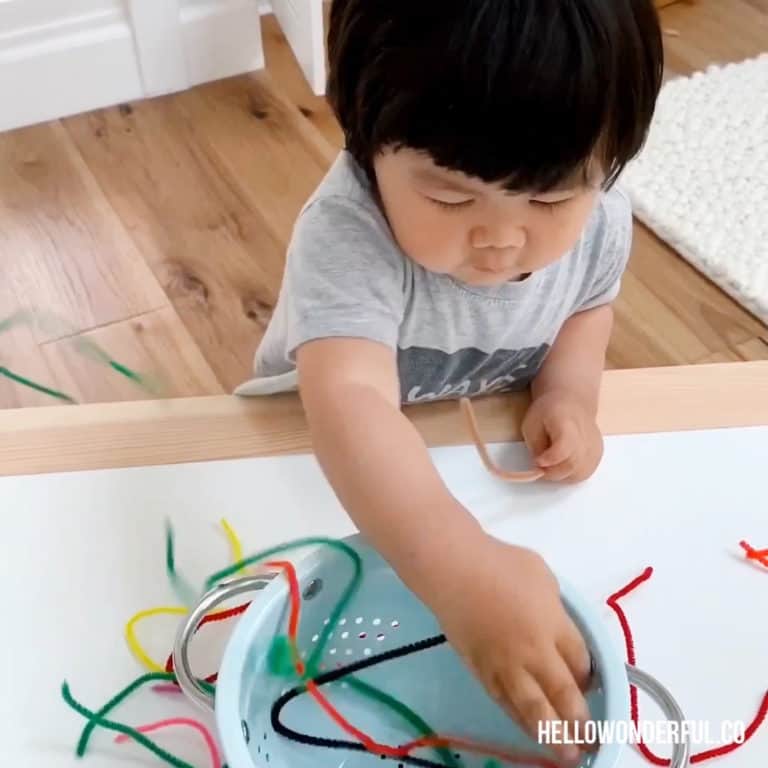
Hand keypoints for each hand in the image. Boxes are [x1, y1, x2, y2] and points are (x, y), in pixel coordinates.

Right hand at [433, 537, 592, 765]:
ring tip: (567, 754)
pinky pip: (505, 703)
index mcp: (553, 625)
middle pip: (563, 695)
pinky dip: (520, 720)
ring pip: (533, 709)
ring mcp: (505, 666)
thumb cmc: (500, 564)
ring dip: (552, 735)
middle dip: (580, 723)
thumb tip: (557, 625)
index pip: (581, 664)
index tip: (589, 683)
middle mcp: (534, 653)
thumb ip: (555, 607)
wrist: (454, 571)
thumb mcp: (542, 575)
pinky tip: (530, 730)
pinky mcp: (481, 671)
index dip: (589, 678)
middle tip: (592, 742)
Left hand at [522, 391, 603, 481]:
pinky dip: (569, 475)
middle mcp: (586, 436)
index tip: (537, 461)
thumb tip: (540, 467)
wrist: (572, 403)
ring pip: (578, 474)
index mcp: (567, 423)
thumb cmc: (549, 413)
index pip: (564, 447)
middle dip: (551, 471)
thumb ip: (535, 447)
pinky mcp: (597, 456)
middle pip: (572, 464)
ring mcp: (595, 447)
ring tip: (549, 462)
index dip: (550, 459)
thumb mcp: (531, 424)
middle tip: (539, 465)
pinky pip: (583, 474)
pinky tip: (561, 463)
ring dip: (559, 475)